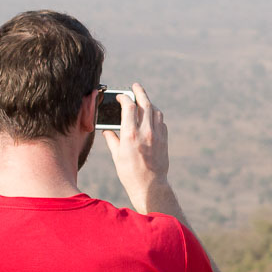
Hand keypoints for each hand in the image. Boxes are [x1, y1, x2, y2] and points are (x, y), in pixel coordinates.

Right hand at [104, 81, 168, 200]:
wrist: (150, 186)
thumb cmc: (130, 173)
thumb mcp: (117, 156)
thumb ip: (112, 139)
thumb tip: (107, 130)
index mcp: (130, 134)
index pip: (129, 107)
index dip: (124, 98)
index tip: (120, 96)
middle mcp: (145, 132)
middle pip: (145, 104)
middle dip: (139, 92)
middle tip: (135, 86)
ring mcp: (157, 135)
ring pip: (155, 111)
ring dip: (149, 103)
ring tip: (143, 100)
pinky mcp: (164, 140)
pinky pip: (161, 122)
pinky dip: (156, 115)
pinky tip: (151, 116)